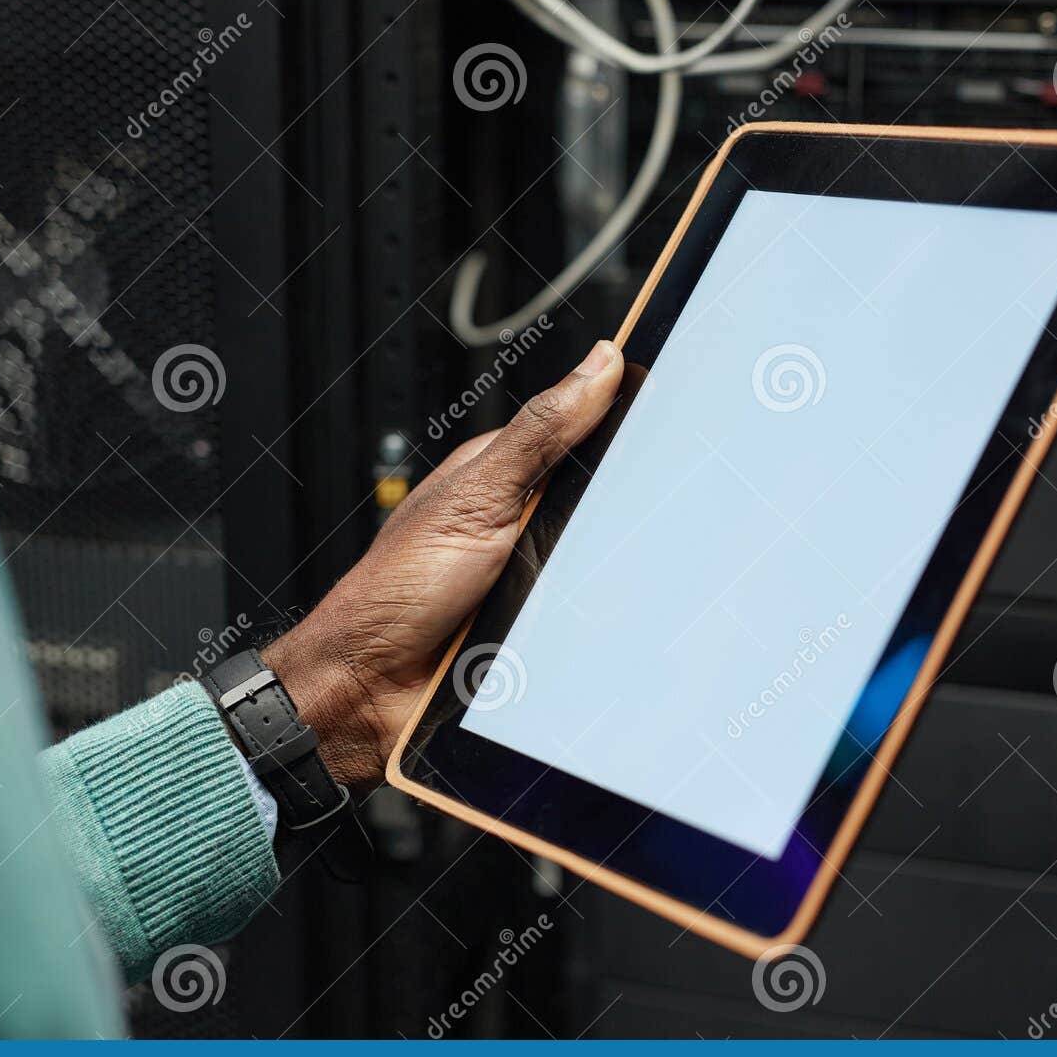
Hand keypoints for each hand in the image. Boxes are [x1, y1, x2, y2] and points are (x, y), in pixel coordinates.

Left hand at [261, 340, 624, 786]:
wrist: (374, 691)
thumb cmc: (397, 592)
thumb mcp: (477, 497)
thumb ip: (539, 434)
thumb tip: (599, 365)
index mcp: (507, 477)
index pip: (589, 433)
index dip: (633, 423)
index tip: (682, 409)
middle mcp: (527, 524)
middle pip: (611, 502)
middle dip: (635, 509)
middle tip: (655, 510)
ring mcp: (541, 578)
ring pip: (613, 563)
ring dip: (621, 571)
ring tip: (623, 571)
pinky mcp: (550, 630)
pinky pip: (602, 618)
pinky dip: (610, 621)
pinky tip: (613, 620)